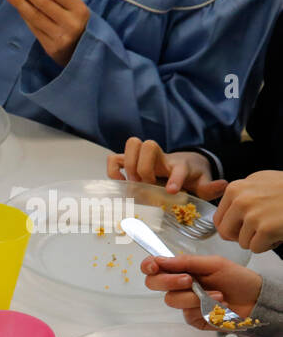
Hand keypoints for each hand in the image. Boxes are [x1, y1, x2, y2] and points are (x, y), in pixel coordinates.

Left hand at [4, 0, 89, 66]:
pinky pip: (34, 29)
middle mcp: (71, 23)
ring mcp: (60, 37)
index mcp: (80, 10)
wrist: (84, 52)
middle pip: (43, 3)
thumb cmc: (78, 25)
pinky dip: (25, 17)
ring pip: (35, 17)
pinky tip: (18, 8)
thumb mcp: (76, 9)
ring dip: (20, 3)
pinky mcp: (50, 48)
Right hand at [106, 138, 227, 200]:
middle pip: (149, 145)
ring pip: (131, 145)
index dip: (175, 178)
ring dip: (129, 165)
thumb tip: (223, 184)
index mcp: (180, 165)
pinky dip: (112, 170)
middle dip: (144, 168)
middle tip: (145, 185)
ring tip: (132, 183)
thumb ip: (210, 187)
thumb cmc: (190, 176)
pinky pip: (114, 159)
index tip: (171, 191)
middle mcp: (160, 157)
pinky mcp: (130, 162)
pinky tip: (119, 183)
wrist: (183, 165)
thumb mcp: (203, 183)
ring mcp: (143, 158)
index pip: (178, 168)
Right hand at [139, 254, 262, 330]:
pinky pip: (188, 313)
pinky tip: (219, 304)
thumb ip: (187, 261)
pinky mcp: (192, 319)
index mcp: (181, 270)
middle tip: (188, 280)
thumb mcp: (214, 263)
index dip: (149, 266)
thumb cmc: (237, 278)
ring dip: (194, 296)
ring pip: (172, 300)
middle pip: (154, 284)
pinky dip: (206, 307)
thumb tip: (161, 259)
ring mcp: (184, 303)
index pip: (154, 268)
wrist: (256, 298)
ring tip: (217, 294)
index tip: (154, 266)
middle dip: (169, 281)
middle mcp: (178, 287)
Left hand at [212, 170, 282, 253]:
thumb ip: (242, 196)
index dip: (232, 228)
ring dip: (259, 240)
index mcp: (236, 188)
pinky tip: (280, 232)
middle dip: (242, 237)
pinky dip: (269, 245)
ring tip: (275, 226)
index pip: (219, 219)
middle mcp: (241, 199)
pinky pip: (256, 248)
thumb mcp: (262, 183)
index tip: (245, 227)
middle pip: (225, 233)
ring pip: (242, 242)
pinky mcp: (266, 228)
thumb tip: (225, 217)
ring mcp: (252, 214)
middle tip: (260, 231)